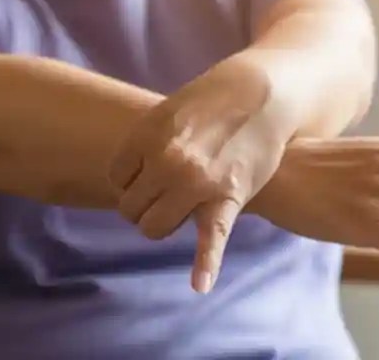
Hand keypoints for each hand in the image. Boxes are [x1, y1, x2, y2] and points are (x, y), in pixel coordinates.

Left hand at [108, 53, 295, 292]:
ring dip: (164, 222)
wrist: (261, 93)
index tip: (152, 171)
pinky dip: (207, 265)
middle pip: (132, 209)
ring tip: (182, 207)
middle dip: (146, 205)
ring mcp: (196, 182)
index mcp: (146, 136)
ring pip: (156, 228)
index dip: (134, 179)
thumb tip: (126, 182)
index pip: (117, 180)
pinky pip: (212, 239)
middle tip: (167, 191)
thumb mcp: (167, 112)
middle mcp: (166, 161)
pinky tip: (200, 285)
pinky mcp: (227, 198)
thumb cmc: (211, 103)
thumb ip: (144, 145)